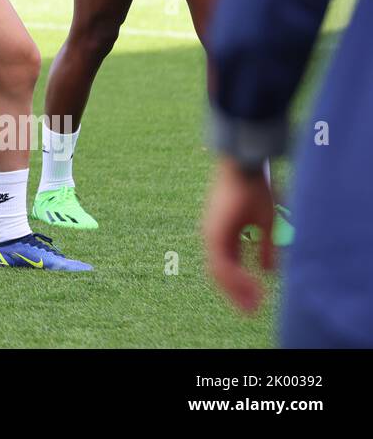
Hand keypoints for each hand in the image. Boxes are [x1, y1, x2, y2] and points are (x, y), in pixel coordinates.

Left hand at [203, 157, 276, 312]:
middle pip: (221, 273)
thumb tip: (268, 272)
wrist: (243, 167)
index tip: (256, 301)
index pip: (228, 267)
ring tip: (252, 305)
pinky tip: (250, 286)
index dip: (241, 285)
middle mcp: (213, 236)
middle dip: (237, 293)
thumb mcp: (265, 223)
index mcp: (223, 234)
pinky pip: (221, 262)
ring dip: (236, 290)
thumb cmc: (255, 190)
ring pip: (219, 271)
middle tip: (251, 311)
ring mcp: (211, 234)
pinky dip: (234, 277)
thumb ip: (265, 247)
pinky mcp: (213, 232)